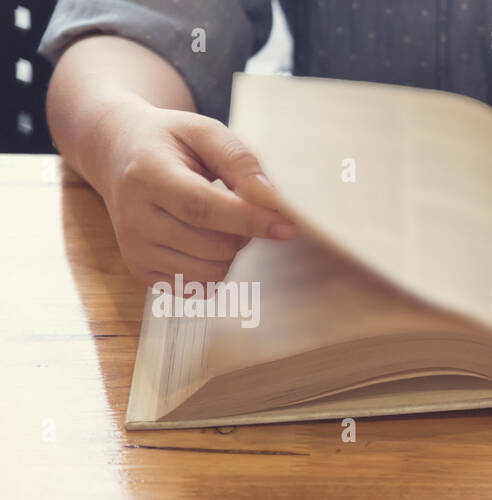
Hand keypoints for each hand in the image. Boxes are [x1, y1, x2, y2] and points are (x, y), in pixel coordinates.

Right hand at [88, 97, 293, 283]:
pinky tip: (201, 240)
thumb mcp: (203, 131)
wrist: (117, 154)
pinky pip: (199, 287)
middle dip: (243, 232)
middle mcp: (134, 218)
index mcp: (147, 176)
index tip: (286, 226)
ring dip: (230, 251)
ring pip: (211, 272)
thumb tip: (270, 198)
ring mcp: (134, 249)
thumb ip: (239, 160)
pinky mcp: (140, 271)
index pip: (203, 209)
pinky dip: (213, 268)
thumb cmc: (168, 142)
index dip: (249, 220)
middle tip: (234, 205)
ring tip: (215, 222)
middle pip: (214, 246)